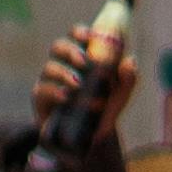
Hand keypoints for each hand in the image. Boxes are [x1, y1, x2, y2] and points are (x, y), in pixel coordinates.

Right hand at [30, 15, 137, 147]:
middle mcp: (63, 65)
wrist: (89, 139)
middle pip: (58, 46)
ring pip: (49, 67)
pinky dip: (54, 91)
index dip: (80, 32)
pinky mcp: (40, 98)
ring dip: (64, 73)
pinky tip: (66, 97)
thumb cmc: (104, 110)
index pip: (76, 37)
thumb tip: (130, 60)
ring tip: (78, 84)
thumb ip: (127, 79)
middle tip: (85, 61)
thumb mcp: (120, 96)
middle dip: (70, 50)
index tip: (91, 36)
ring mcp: (50, 81)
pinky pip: (42, 90)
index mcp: (82, 58)